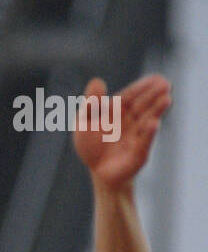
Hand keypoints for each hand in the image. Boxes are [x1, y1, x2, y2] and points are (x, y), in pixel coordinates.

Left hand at [73, 74, 171, 188]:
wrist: (99, 173)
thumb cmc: (91, 146)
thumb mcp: (84, 123)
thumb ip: (91, 105)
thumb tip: (96, 80)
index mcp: (119, 111)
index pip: (131, 96)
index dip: (143, 86)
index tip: (157, 78)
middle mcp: (131, 121)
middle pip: (143, 106)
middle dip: (154, 95)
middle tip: (165, 85)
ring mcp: (137, 137)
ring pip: (147, 121)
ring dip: (157, 110)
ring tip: (166, 100)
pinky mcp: (139, 154)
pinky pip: (144, 143)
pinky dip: (149, 134)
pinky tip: (154, 124)